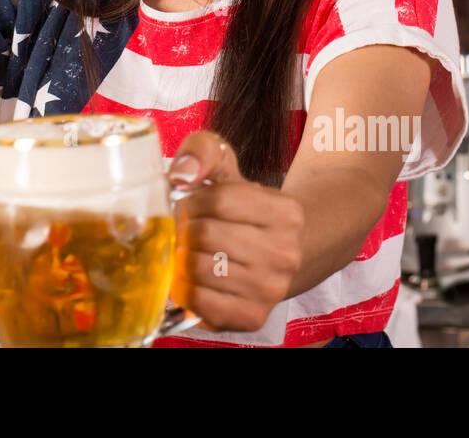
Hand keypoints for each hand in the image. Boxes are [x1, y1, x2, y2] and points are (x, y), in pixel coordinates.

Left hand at [167, 131, 303, 333]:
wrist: (275, 255)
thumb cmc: (242, 210)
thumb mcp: (229, 170)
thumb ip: (202, 151)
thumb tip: (182, 172)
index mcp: (286, 212)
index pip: (219, 199)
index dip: (194, 200)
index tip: (194, 205)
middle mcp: (285, 253)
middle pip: (205, 235)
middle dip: (185, 230)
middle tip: (188, 231)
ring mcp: (271, 288)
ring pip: (199, 269)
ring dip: (182, 259)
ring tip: (190, 253)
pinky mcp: (252, 316)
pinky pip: (200, 302)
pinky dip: (185, 289)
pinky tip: (191, 279)